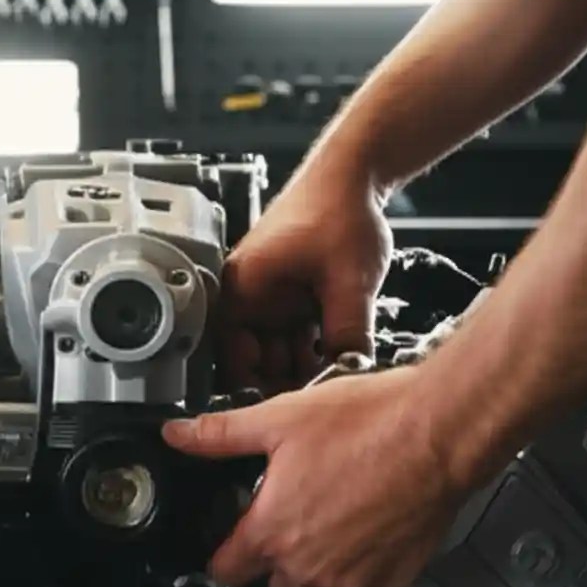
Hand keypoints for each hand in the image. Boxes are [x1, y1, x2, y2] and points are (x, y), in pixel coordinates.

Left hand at [162, 367, 467, 586]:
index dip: (219, 554)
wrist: (438, 432)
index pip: (224, 570)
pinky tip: (362, 524)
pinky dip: (355, 565)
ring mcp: (353, 577)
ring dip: (312, 563)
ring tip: (326, 515)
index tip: (227, 541)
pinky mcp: (392, 577)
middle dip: (272, 551)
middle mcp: (310, 564)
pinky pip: (359, 586)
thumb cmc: (370, 423)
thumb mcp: (280, 418)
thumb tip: (180, 434)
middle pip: (270, 579)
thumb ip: (222, 434)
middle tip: (288, 509)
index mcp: (274, 529)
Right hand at [220, 157, 391, 392]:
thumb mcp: (348, 284)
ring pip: (282, 351)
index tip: (287, 412)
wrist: (355, 174)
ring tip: (334, 380)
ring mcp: (272, 296)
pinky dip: (317, 348)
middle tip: (319, 401)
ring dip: (305, 366)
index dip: (259, 391)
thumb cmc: (336, 209)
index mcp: (242, 291)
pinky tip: (340, 358)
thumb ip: (347, 337)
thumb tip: (350, 377)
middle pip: (258, 361)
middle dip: (288, 382)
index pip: (232, 361)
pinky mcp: (293, 294)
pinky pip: (298, 335)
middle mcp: (249, 296)